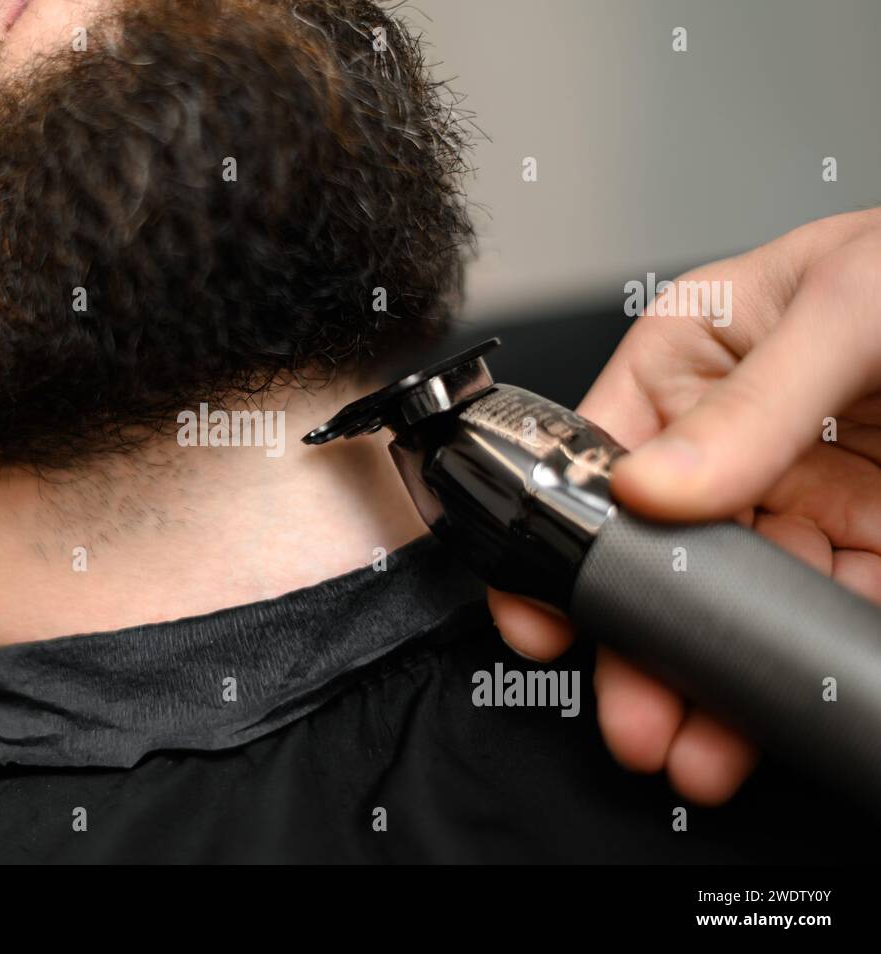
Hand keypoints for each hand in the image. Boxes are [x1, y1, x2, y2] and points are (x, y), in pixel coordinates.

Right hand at [489, 208, 880, 803]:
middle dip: (641, 642)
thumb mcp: (846, 306)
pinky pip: (826, 617)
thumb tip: (652, 486)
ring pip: (736, 604)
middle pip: (663, 555)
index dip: (564, 537)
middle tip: (632, 712)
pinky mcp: (870, 546)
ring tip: (695, 744)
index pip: (600, 459)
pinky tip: (776, 707)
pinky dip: (799, 671)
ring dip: (711, 680)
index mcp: (696, 363)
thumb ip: (750, 403)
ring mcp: (804, 498)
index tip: (549, 610)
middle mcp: (735, 439)